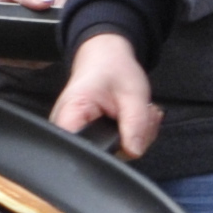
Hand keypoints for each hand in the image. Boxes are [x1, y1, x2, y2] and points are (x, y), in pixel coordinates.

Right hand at [52, 30, 162, 158]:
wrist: (106, 58)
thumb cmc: (113, 69)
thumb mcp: (132, 94)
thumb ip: (135, 125)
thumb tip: (134, 152)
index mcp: (70, 115)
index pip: (81, 150)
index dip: (110, 150)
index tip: (130, 132)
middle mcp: (68, 129)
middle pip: (102, 154)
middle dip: (132, 140)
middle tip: (144, 115)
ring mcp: (79, 135)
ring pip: (113, 153)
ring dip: (136, 136)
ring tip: (141, 112)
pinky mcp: (91, 138)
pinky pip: (115, 147)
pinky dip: (132, 135)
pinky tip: (135, 118)